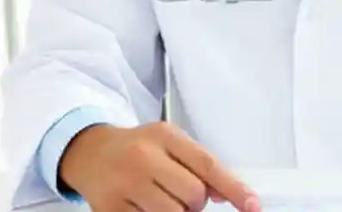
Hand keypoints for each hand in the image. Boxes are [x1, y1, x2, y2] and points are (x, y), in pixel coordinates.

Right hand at [58, 121, 260, 211]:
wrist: (89, 152)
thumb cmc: (136, 148)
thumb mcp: (168, 143)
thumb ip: (199, 165)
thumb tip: (229, 195)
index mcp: (163, 136)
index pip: (207, 165)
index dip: (234, 188)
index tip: (252, 206)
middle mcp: (143, 157)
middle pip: (193, 196)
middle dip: (195, 203)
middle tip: (180, 195)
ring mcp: (125, 185)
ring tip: (161, 200)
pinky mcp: (111, 210)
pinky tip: (146, 207)